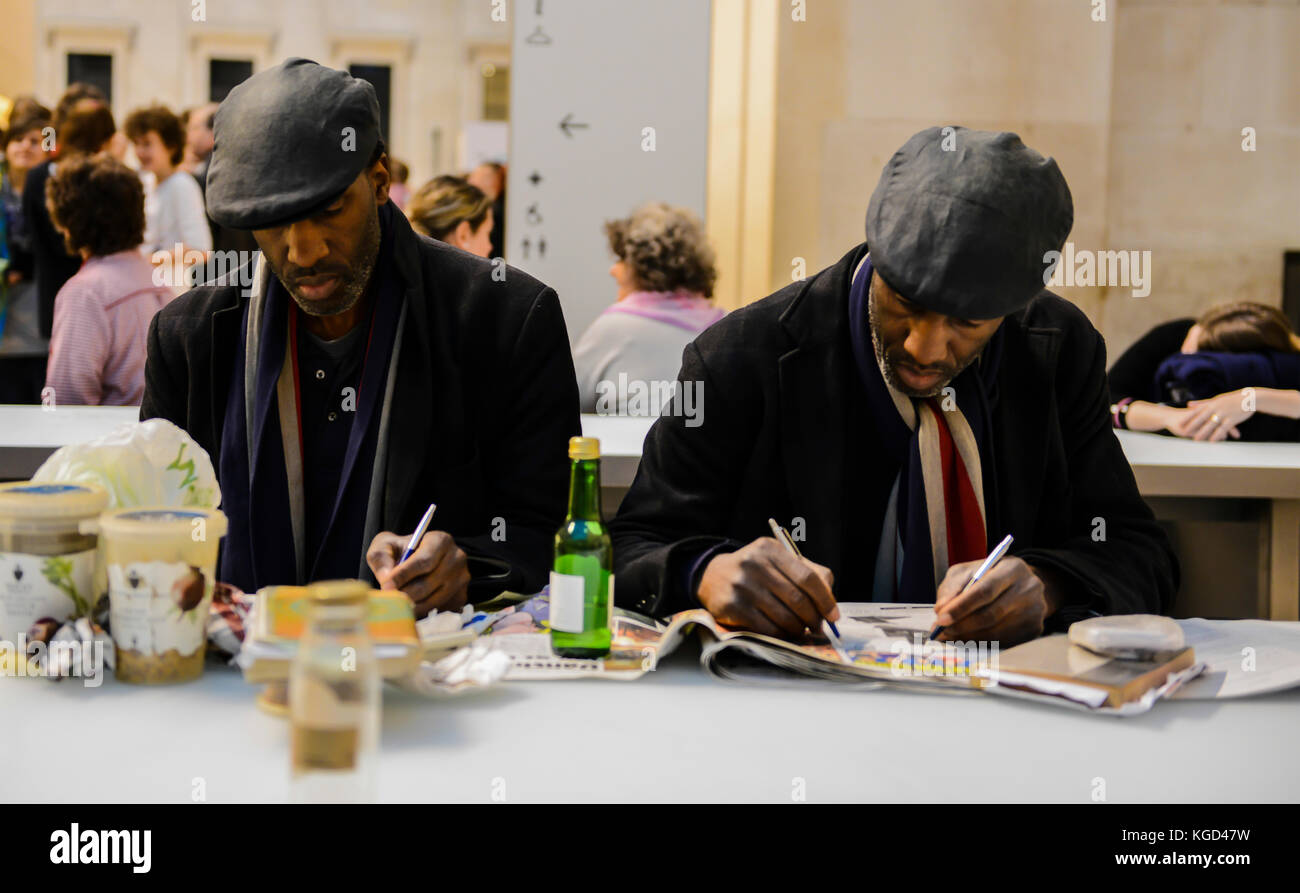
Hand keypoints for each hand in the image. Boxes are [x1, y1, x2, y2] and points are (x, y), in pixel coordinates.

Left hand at [366, 529, 469, 617]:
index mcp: (441, 540)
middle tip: (388, 599)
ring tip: (397, 604)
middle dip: (405, 594)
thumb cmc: (400, 551)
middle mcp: (457, 558)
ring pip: (434, 600)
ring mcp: (462, 579)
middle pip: (429, 583)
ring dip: (412, 606)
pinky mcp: (461, 597)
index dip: (404, 575)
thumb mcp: (385, 545)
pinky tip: (411, 606)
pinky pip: (440, 610)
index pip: (424, 561)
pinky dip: (423, 612)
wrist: (416, 561)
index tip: (386, 586)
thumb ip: (381, 558)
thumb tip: (387, 578)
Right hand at [695, 537, 838, 638]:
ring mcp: (741, 586)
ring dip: (798, 629)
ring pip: (784, 617)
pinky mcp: (732, 606)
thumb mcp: (779, 561)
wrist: (713, 576)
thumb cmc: (756, 571)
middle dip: (813, 618)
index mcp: (770, 549)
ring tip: (800, 630)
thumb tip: (830, 604)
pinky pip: (767, 628)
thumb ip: (808, 573)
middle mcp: (754, 564)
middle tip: (817, 627)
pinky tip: (784, 633)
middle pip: (797, 599)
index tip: (833, 615)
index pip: (807, 577)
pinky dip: (781, 635)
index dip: (824, 599)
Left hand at [931, 556, 1060, 646]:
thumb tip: (940, 610)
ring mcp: (1035, 611)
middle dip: (962, 625)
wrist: (1022, 585)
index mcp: (1012, 568)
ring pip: (996, 632)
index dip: (961, 607)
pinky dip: (980, 643)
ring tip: (949, 636)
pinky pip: (1003, 642)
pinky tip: (966, 639)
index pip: (985, 590)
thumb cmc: (989, 576)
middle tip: (941, 632)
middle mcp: (1029, 589)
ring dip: (968, 637)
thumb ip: (952, 587)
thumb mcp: (968, 572)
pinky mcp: (1035, 629)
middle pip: (991, 614)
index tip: (940, 618)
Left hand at [1176, 390, 1251, 440]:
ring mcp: (1224, 414)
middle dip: (1192, 426)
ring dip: (1203, 433)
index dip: (1187, 418)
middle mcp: (1216, 408)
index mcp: (1212, 403)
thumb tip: (1188, 404)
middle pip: (1202, 418)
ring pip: (1211, 424)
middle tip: (1184, 433)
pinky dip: (1217, 435)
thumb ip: (1202, 403)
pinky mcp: (1232, 419)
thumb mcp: (1216, 400)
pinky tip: (1212, 441)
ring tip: (1196, 440)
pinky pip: (1223, 428)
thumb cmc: (1231, 400)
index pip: (1197, 411)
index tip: (1179, 423)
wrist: (1250, 398)